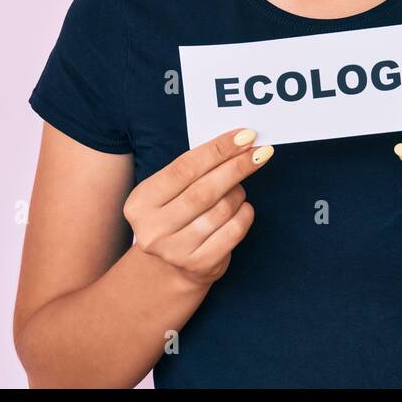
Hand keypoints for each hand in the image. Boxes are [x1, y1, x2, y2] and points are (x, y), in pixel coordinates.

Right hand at [123, 127, 272, 288]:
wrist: (171, 264)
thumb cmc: (178, 214)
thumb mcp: (172, 191)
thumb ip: (195, 168)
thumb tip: (239, 141)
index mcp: (141, 201)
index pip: (184, 168)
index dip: (218, 149)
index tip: (245, 135)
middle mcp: (153, 228)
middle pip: (205, 190)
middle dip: (236, 167)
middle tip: (260, 151)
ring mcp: (175, 251)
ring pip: (222, 210)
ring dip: (239, 192)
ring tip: (238, 188)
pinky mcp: (199, 265)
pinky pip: (234, 231)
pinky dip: (245, 214)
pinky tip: (243, 208)